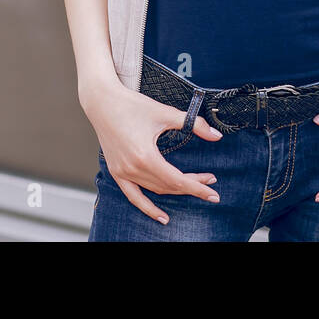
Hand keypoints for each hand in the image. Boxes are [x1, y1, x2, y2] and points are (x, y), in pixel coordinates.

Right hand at [82, 80, 224, 223]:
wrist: (102, 102)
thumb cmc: (131, 105)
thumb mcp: (165, 113)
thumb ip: (193, 124)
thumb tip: (216, 136)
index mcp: (145, 156)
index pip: (177, 180)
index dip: (198, 187)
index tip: (213, 193)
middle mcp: (132, 168)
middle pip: (168, 186)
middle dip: (191, 186)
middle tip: (209, 182)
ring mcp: (122, 172)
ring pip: (155, 190)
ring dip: (175, 191)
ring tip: (194, 188)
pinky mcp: (116, 172)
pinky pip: (134, 195)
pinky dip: (148, 207)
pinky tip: (162, 216)